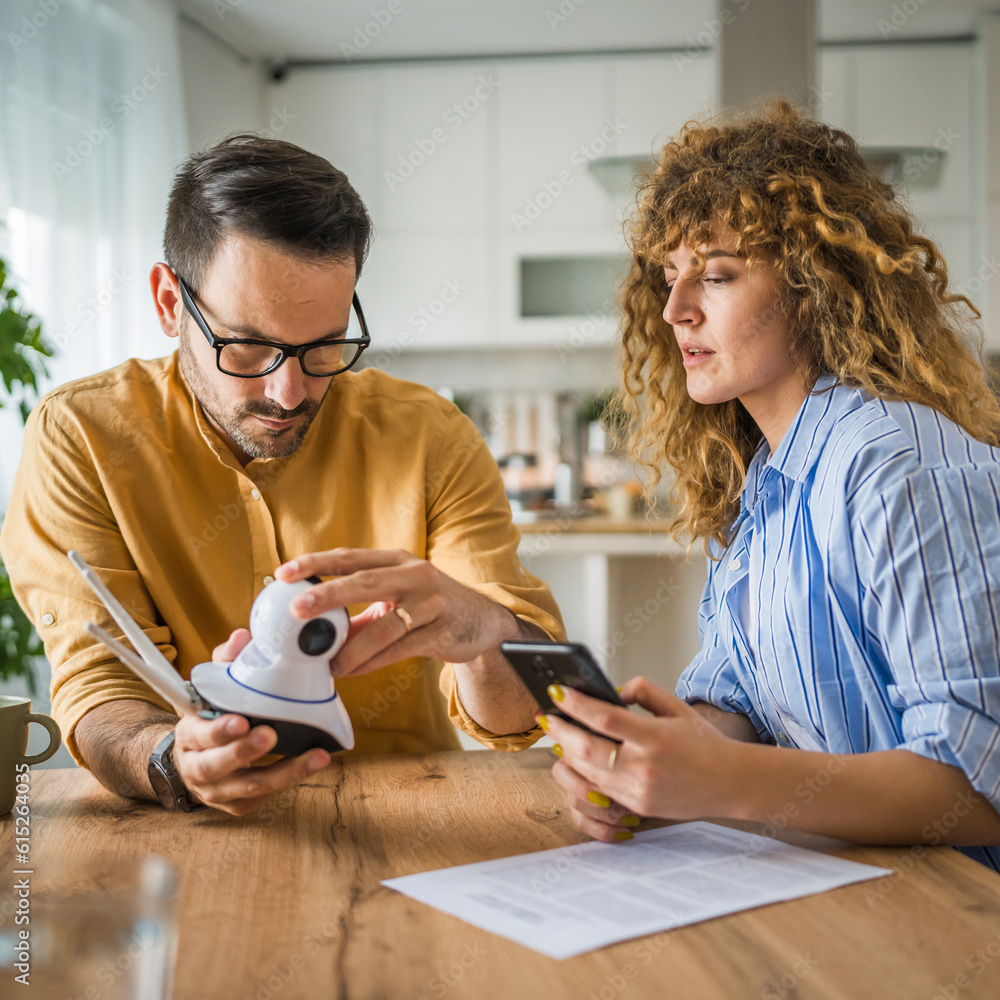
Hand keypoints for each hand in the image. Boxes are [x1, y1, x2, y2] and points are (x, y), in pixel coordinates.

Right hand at [170, 629, 330, 816]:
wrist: (194, 759)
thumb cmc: (210, 718)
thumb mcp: (211, 689)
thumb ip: (226, 662)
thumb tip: (242, 637)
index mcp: (189, 734)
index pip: (199, 734)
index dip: (218, 731)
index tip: (241, 720)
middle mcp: (198, 767)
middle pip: (218, 765)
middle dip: (246, 751)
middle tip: (271, 735)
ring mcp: (216, 791)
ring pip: (248, 787)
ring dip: (283, 773)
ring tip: (314, 757)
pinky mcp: (237, 805)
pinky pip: (263, 797)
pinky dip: (287, 783)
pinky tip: (311, 767)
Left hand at [274, 548, 519, 677]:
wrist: (483, 623)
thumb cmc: (431, 608)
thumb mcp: (398, 600)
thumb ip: (361, 615)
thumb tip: (317, 633)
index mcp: (397, 560)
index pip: (350, 557)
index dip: (316, 563)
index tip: (284, 572)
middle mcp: (415, 575)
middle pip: (365, 581)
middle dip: (328, 594)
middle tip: (297, 609)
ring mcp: (431, 602)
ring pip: (385, 625)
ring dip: (352, 647)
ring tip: (328, 663)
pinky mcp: (441, 631)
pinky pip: (400, 649)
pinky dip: (373, 662)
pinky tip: (352, 671)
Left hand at [544, 677, 743, 841]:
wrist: (730, 783)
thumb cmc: (703, 742)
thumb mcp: (676, 707)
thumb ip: (642, 691)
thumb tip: (611, 691)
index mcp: (655, 737)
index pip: (604, 718)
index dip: (576, 704)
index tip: (557, 691)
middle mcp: (645, 767)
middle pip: (587, 749)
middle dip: (560, 730)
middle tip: (544, 716)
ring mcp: (639, 791)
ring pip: (587, 773)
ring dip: (566, 752)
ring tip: (556, 734)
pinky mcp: (638, 807)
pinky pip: (599, 791)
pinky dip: (582, 773)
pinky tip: (573, 758)